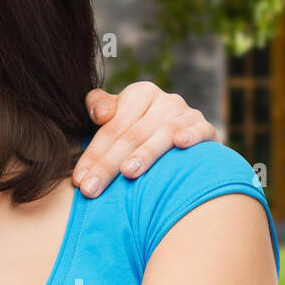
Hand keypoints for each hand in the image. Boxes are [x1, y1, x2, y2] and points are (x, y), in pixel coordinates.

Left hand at [75, 80, 216, 196]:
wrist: (186, 134)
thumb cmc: (141, 130)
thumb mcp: (120, 118)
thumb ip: (101, 109)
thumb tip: (100, 114)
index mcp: (139, 94)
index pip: (110, 128)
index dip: (93, 154)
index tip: (79, 180)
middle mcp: (163, 100)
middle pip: (130, 135)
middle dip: (108, 165)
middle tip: (92, 189)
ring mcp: (186, 113)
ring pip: (162, 134)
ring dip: (145, 153)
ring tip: (128, 173)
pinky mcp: (205, 127)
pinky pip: (199, 130)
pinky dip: (190, 136)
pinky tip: (180, 144)